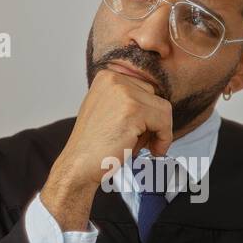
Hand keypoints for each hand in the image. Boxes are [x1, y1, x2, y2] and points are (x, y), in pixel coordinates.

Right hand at [40, 67, 173, 230]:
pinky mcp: (133, 110)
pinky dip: (164, 139)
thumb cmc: (94, 146)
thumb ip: (128, 102)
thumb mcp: (108, 111)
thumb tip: (157, 105)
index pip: (144, 90)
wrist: (78, 165)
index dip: (146, 115)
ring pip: (164, 109)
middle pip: (155, 97)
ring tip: (146, 147)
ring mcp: (123, 93)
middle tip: (139, 142)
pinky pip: (164, 121)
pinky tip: (152, 150)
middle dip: (152, 122)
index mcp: (107, 77)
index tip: (141, 133)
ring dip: (160, 132)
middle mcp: (114, 79)